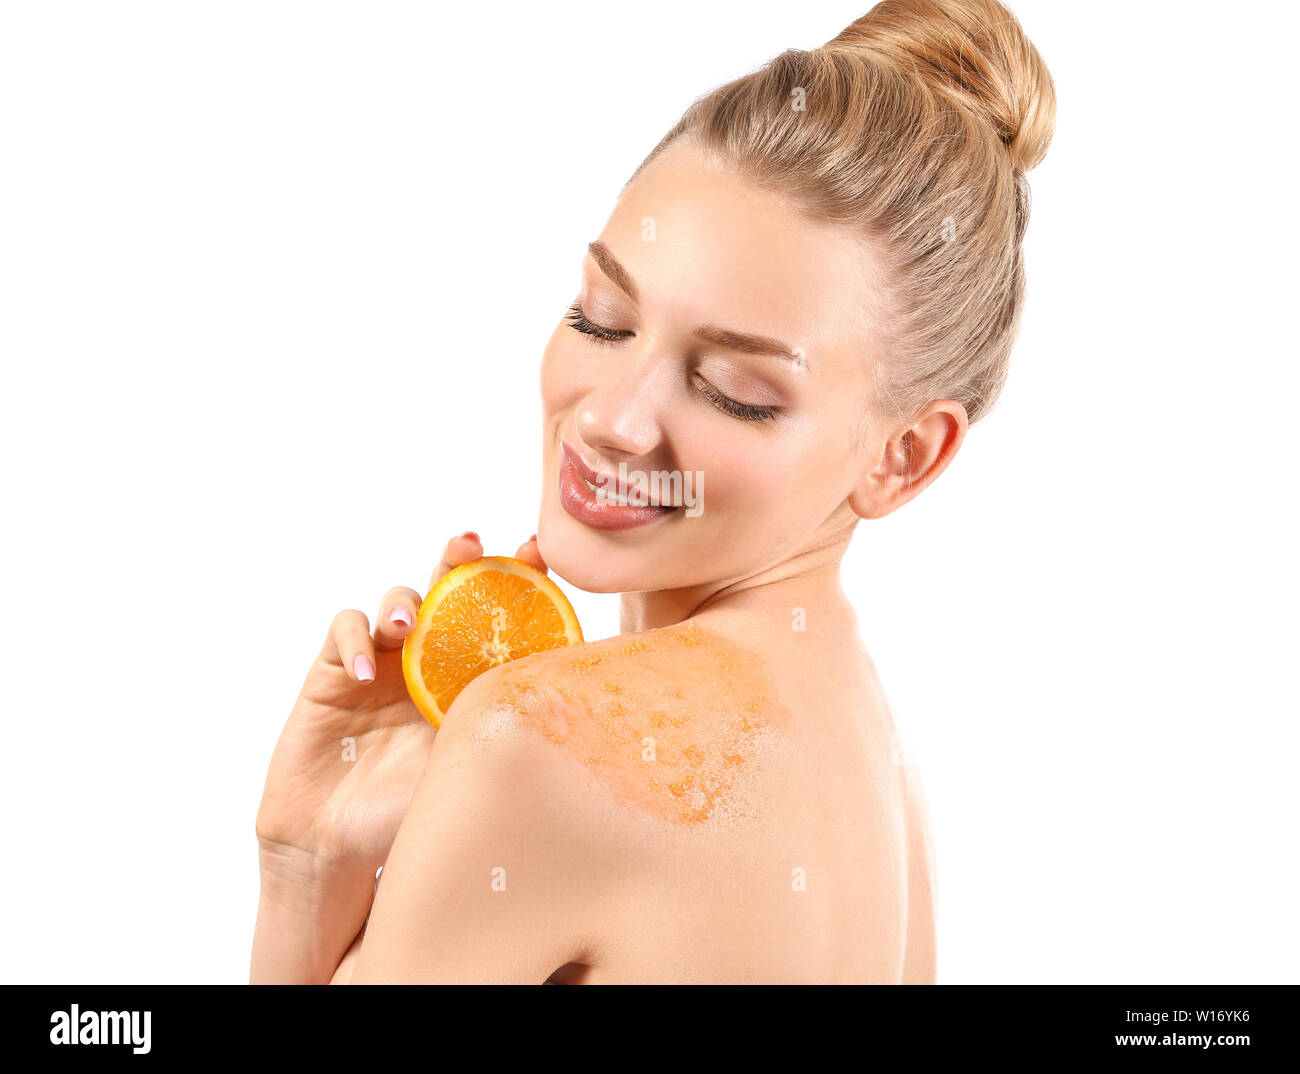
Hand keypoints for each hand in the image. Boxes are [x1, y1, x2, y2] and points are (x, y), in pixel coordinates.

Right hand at [251, 531, 545, 981]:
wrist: (338, 847)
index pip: (500, 615)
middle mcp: (430, 658)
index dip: (519, 578)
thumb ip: (504, 735)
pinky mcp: (332, 671)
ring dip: (404, 602)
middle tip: (469, 544)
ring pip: (396, 600)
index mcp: (470, 676)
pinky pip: (343, 631)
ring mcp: (381, 660)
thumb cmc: (410, 815)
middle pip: (448, 588)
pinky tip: (362, 672)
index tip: (538, 554)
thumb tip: (572, 710)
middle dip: (459, 557)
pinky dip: (353, 640)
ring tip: (408, 627)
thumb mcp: (471, 772)